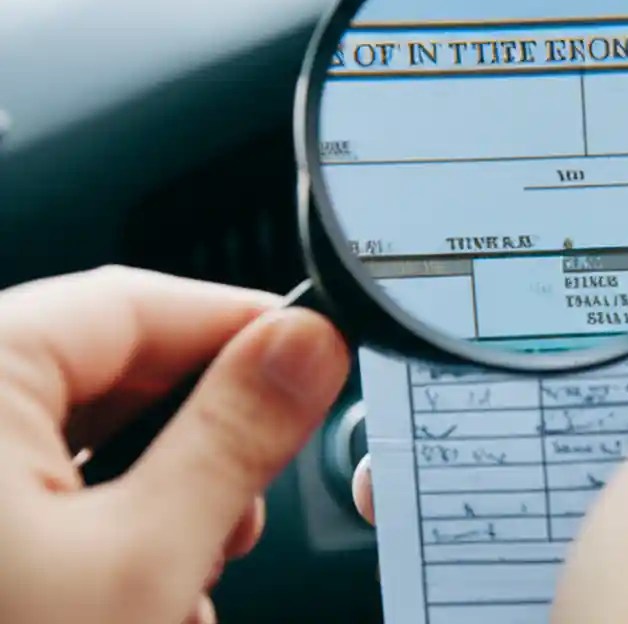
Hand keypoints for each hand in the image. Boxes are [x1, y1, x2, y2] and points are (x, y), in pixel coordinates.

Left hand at [0, 267, 348, 623]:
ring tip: (190, 575)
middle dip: (201, 437)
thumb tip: (303, 348)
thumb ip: (236, 439)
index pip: (131, 302)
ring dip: (161, 500)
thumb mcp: (143, 562)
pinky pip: (43, 495)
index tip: (315, 356)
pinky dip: (108, 533)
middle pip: (110, 374)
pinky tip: (139, 599)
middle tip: (254, 494)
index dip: (240, 327)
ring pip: (85, 441)